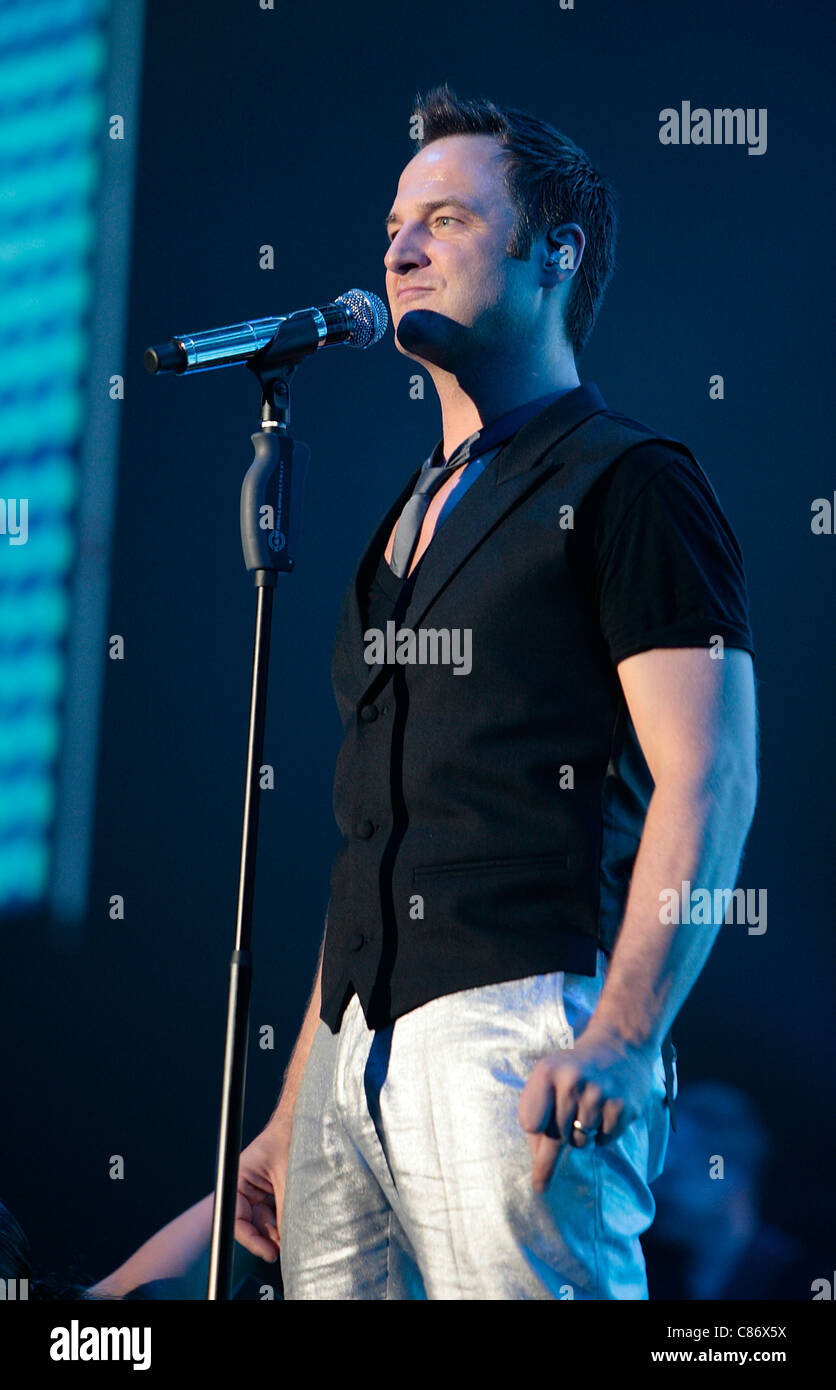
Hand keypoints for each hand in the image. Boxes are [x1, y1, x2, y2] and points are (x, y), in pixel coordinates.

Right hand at [234, 1118, 292, 1262]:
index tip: (270, 1252)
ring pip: (266, 1221)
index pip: (237, 1219)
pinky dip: (286, 1220)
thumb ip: (286, 1209)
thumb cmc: (291, 1137)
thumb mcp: (289, 1177)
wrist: (306, 1117)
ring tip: (297, 1236)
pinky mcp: (274, 1190)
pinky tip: (299, 1224)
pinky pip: (277, 1213)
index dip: (251, 1239)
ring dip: (280, 1230)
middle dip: (268, 1238)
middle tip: (287, 1249)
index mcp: (239, 1179)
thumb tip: (288, 1241)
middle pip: (251, 1223)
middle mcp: (246, 1186)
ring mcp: (260, 1189)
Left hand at [518, 1025, 656, 1192]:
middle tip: (540, 1187)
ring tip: (588, 1111)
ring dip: (582, 1138)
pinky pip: (604, 1141)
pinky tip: (606, 1112)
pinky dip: (603, 1134)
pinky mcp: (622, 1107)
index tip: (534, 1154)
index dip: (533, 1135)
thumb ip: (539, 1111)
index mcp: (548, 1072)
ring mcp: (599, 1094)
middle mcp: (572, 1081)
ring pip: (580, 1143)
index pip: (531, 1122)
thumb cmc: (577, 1067)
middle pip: (555, 1138)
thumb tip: (538, 1158)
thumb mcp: (550, 1077)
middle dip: (549, 1161)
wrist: (621, 1044)